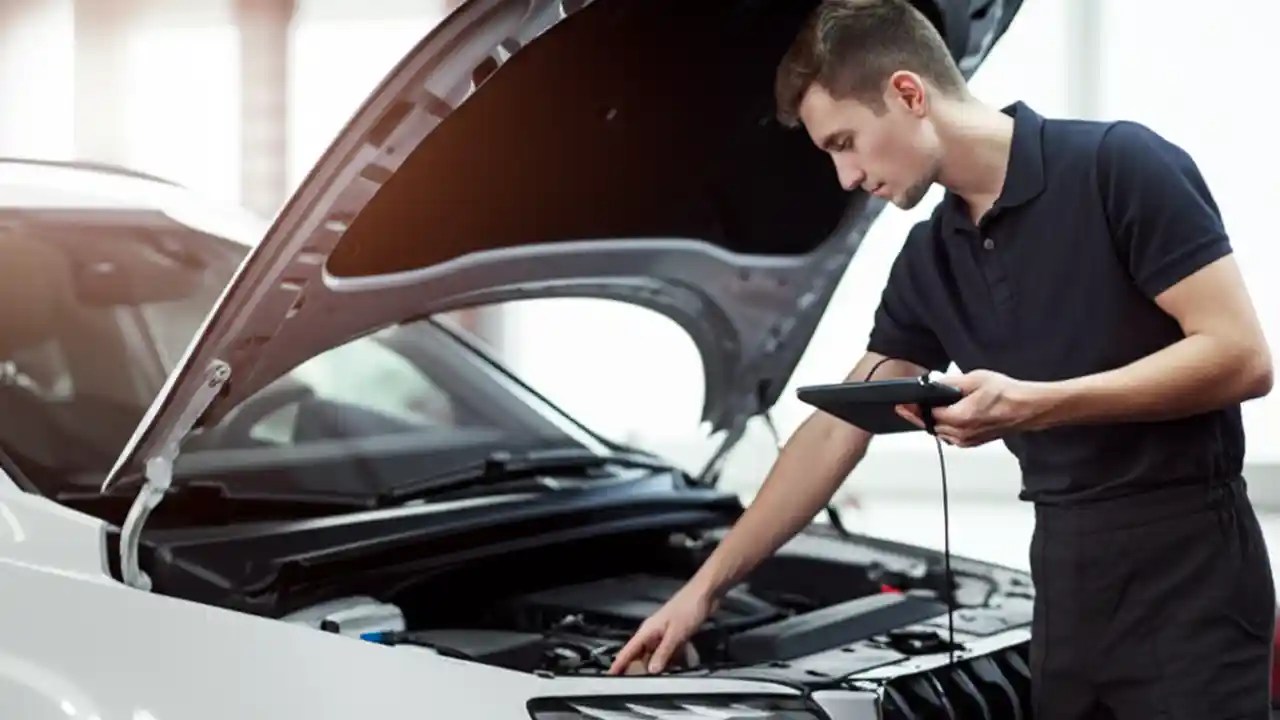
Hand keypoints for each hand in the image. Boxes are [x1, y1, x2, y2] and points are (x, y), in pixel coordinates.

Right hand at [607, 583, 716, 674]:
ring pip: (653, 654)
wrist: (705, 594)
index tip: (609, 676)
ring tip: (652, 682)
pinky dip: (668, 661)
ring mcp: (664, 633)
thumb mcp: (676, 633)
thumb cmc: (688, 609)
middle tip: (632, 685)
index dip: (619, 664)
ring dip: (654, 666)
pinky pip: (667, 651)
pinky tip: (672, 670)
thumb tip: (651, 671)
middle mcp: (652, 633)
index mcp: (647, 630)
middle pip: (639, 654)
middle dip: (636, 669)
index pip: (628, 650)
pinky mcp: (675, 635)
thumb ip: (663, 652)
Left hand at [895, 369, 1048, 446]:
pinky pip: (952, 437)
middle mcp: (962, 434)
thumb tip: (932, 384)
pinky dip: (945, 427)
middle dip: (919, 416)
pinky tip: (944, 417)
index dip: (912, 409)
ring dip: (932, 423)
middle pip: (931, 427)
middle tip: (907, 407)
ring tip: (923, 410)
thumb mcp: (975, 379)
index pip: (927, 416)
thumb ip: (950, 383)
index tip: (901, 405)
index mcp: (960, 418)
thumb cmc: (1008, 394)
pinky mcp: (974, 442)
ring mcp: (968, 440)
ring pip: (941, 433)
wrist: (1028, 407)